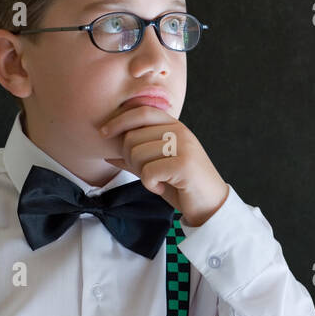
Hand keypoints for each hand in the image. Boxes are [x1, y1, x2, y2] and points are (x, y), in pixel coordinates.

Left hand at [98, 105, 228, 227]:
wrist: (210, 204)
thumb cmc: (182, 184)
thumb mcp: (157, 166)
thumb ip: (135, 158)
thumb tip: (107, 155)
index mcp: (174, 126)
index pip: (142, 112)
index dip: (119, 120)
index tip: (103, 133)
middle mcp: (179, 131)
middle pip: (133, 137)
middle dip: (130, 159)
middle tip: (144, 172)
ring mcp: (183, 146)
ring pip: (138, 154)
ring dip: (141, 173)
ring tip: (156, 180)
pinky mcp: (184, 165)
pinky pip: (148, 172)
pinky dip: (150, 184)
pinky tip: (161, 187)